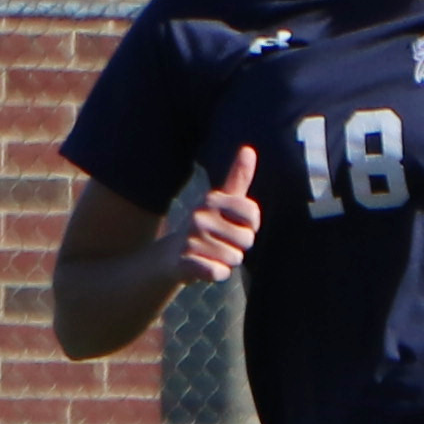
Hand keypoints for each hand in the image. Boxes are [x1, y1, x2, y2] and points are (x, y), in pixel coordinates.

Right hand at [173, 147, 259, 284]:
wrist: (170, 256)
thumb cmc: (205, 227)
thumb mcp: (221, 201)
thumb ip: (237, 178)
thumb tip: (249, 149)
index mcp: (211, 199)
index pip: (253, 214)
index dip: (251, 225)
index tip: (236, 225)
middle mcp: (199, 217)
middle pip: (247, 239)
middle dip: (238, 246)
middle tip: (220, 243)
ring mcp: (191, 240)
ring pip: (234, 258)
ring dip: (227, 262)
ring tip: (211, 255)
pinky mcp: (185, 262)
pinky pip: (218, 273)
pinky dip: (217, 274)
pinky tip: (206, 268)